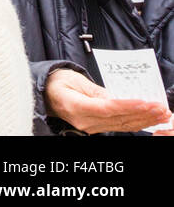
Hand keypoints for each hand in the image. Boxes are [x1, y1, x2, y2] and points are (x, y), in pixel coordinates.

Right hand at [45, 67, 171, 132]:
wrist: (45, 93)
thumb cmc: (56, 82)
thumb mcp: (74, 79)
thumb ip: (95, 90)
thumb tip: (117, 97)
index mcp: (75, 106)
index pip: (106, 108)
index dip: (128, 106)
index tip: (145, 102)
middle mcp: (83, 121)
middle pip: (118, 119)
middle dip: (143, 113)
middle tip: (161, 107)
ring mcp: (90, 127)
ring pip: (122, 125)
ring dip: (144, 120)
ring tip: (161, 114)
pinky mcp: (95, 127)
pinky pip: (118, 126)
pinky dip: (135, 122)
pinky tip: (148, 119)